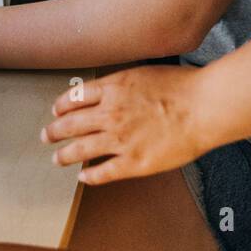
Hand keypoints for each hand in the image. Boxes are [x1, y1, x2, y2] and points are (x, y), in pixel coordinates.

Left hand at [41, 64, 209, 185]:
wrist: (204, 107)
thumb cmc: (182, 87)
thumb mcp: (145, 73)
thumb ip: (123, 83)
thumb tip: (109, 90)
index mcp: (114, 88)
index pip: (75, 97)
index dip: (61, 106)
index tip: (56, 111)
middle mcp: (111, 113)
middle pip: (71, 124)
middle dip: (54, 131)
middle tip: (46, 136)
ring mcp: (120, 140)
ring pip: (81, 150)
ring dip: (64, 155)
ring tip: (57, 159)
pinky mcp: (133, 162)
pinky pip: (103, 172)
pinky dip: (89, 176)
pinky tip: (84, 177)